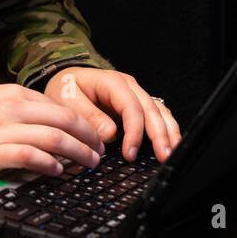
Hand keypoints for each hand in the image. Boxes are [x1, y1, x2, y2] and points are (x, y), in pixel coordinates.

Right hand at [0, 83, 106, 177]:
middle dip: (89, 138)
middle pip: (65, 121)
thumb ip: (16, 106)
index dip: (83, 123)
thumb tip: (44, 118)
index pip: (60, 107)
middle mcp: (12, 108)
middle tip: (99, 152)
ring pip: (54, 139)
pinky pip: (30, 157)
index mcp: (13, 93)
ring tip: (88, 164)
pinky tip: (58, 171)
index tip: (92, 136)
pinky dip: (49, 164)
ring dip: (78, 153)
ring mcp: (3, 130)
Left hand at [42, 68, 181, 162]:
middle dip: (159, 134)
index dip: (134, 131)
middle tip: (163, 156)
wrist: (66, 81)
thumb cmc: (66, 88)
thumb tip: (110, 135)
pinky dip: (165, 129)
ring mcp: (135, 95)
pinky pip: (156, 115)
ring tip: (171, 153)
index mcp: (112, 82)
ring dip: (168, 132)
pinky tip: (169, 144)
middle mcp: (129, 86)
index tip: (129, 153)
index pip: (131, 106)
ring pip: (159, 111)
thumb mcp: (66, 98)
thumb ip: (87, 115)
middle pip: (151, 109)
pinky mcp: (137, 105)